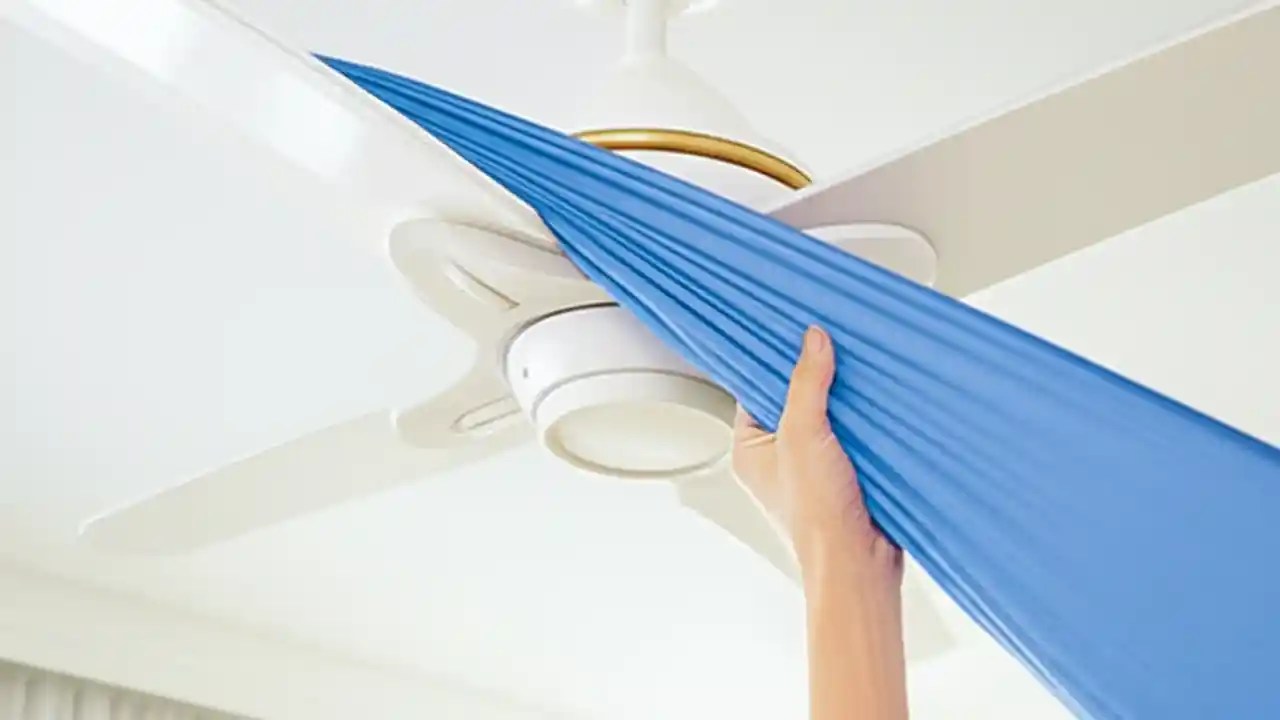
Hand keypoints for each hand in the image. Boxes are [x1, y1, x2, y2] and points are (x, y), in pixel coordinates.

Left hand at [732, 325, 901, 584]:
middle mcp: (778, 457)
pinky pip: (853, 434)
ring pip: (827, 416)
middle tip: (833, 344)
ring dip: (844, 397)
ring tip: (859, 365)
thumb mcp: (803, 434)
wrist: (859, 562)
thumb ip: (806, 384)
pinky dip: (865, 419)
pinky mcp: (846, 473)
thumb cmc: (816, 517)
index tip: (794, 333)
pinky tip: (878, 399)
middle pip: (795, 400)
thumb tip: (812, 341)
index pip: (756, 391)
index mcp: (750, 448)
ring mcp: (813, 465)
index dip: (775, 363)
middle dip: (816, 376)